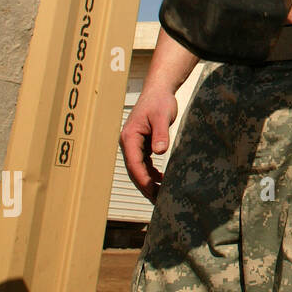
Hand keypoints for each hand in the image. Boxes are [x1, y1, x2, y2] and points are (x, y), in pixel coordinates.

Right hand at [120, 88, 177, 202]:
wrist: (159, 91)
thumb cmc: (160, 102)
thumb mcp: (162, 116)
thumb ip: (161, 134)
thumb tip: (159, 151)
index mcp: (130, 137)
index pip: (134, 164)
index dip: (143, 179)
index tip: (153, 191)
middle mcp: (129, 143)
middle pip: (134, 170)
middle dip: (145, 186)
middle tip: (158, 201)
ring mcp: (134, 144)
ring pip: (139, 168)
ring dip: (148, 182)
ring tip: (161, 195)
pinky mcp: (142, 144)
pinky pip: (144, 163)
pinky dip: (152, 173)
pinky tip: (162, 180)